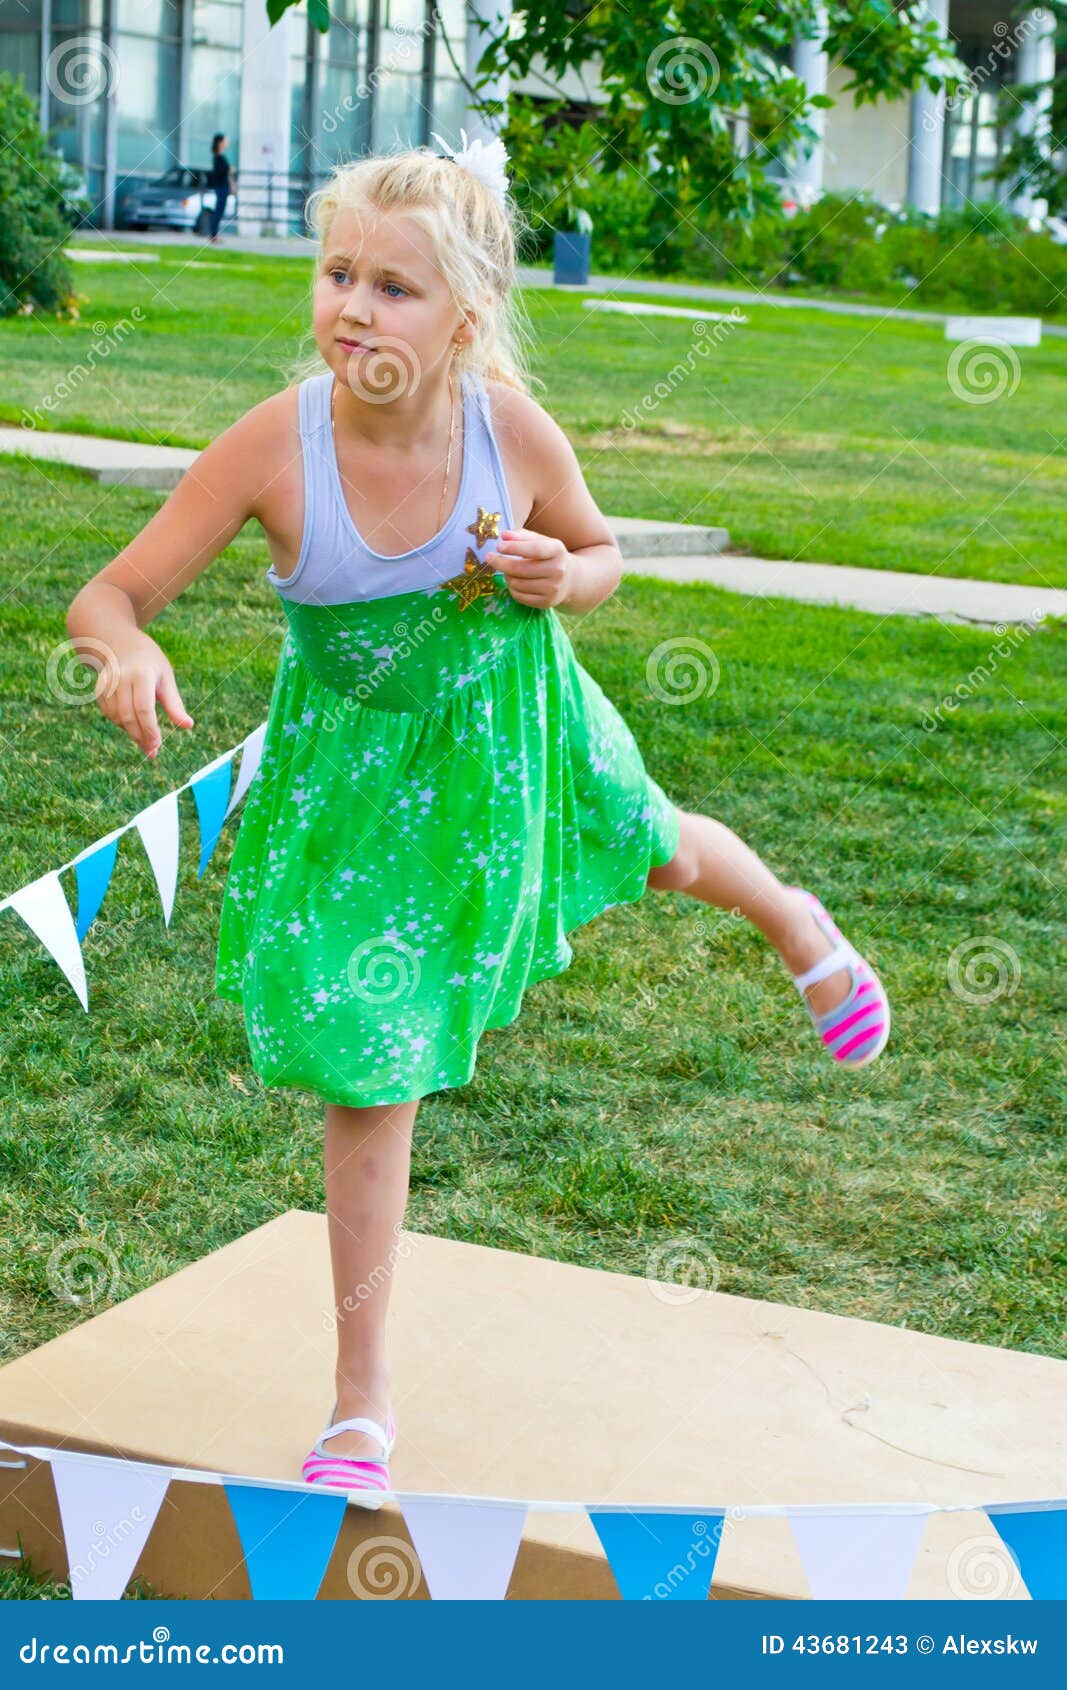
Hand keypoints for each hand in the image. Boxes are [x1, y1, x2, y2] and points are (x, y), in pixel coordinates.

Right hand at [92, 632, 194, 759]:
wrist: (119, 642)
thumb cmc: (149, 662)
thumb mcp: (166, 678)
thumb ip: (175, 704)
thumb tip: (188, 726)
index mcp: (142, 674)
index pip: (144, 708)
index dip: (150, 729)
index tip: (157, 745)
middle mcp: (121, 678)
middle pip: (129, 716)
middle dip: (141, 736)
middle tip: (153, 751)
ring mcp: (107, 684)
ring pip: (118, 718)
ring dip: (132, 732)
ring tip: (146, 740)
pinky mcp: (99, 689)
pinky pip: (109, 714)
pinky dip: (122, 724)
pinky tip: (133, 726)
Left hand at [483, 529, 575, 609]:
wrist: (570, 580)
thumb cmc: (549, 556)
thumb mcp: (541, 541)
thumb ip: (522, 536)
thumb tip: (504, 535)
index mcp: (557, 551)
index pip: (535, 549)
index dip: (515, 548)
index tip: (499, 546)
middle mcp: (558, 570)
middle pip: (521, 569)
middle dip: (501, 563)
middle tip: (489, 558)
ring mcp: (553, 589)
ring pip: (517, 583)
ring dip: (507, 575)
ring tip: (507, 570)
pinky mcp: (546, 602)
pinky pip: (519, 596)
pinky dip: (512, 588)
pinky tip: (514, 581)